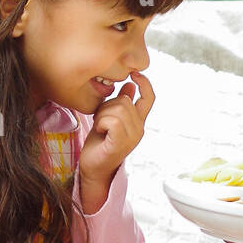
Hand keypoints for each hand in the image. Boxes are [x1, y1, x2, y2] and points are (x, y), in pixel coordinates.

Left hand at [79, 70, 154, 204]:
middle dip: (107, 105)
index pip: (149, 98)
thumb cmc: (99, 144)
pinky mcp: (121, 143)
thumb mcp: (109, 118)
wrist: (93, 169)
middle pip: (125, 100)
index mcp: (139, 121)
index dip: (144, 83)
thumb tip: (129, 86)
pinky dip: (101, 122)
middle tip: (100, 120)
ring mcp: (132, 136)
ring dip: (102, 115)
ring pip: (117, 108)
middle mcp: (140, 128)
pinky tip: (99, 132)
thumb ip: (120, 103)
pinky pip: (112, 120)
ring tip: (100, 127)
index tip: (134, 74)